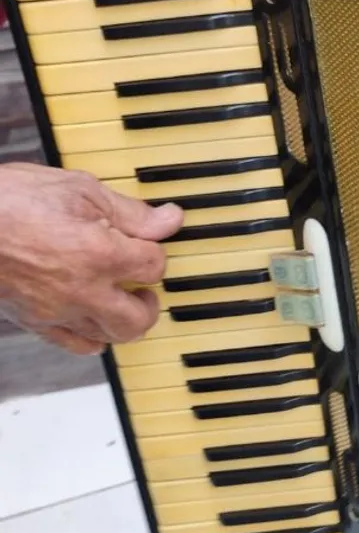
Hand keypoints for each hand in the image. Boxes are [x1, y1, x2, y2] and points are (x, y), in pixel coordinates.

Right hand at [0, 162, 182, 353]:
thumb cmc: (10, 199)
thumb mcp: (78, 189)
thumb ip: (129, 211)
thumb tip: (168, 220)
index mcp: (100, 254)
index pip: (154, 266)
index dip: (155, 250)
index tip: (146, 240)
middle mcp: (82, 291)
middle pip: (139, 317)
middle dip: (149, 301)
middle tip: (143, 284)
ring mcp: (56, 311)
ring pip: (109, 336)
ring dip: (123, 320)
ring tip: (120, 299)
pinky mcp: (34, 321)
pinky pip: (74, 344)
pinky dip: (92, 338)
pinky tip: (93, 320)